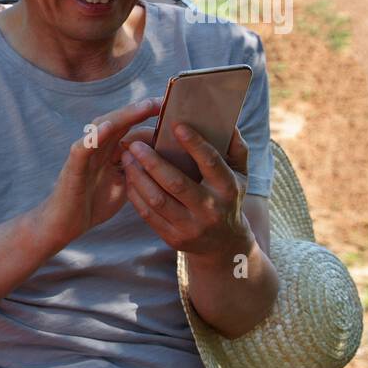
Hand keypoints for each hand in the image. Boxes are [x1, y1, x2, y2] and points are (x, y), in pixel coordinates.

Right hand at [40, 96, 162, 249]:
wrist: (63, 225)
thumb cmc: (93, 203)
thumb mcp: (124, 183)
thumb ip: (138, 168)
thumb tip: (166, 159)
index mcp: (110, 151)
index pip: (131, 127)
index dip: (150, 118)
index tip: (175, 108)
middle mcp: (97, 148)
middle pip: (120, 121)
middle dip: (142, 109)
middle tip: (165, 100)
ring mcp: (84, 156)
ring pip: (103, 128)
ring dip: (124, 115)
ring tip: (144, 106)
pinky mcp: (72, 168)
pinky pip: (83, 148)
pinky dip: (95, 136)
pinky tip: (109, 126)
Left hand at [120, 123, 252, 258]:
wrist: (224, 244)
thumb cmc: (228, 198)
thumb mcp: (240, 175)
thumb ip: (236, 148)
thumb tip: (227, 123)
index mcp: (228, 188)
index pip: (210, 162)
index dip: (194, 143)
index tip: (176, 125)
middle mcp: (210, 209)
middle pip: (176, 183)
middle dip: (152, 161)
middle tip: (135, 144)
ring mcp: (191, 227)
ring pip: (157, 200)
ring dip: (138, 177)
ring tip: (127, 158)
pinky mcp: (174, 238)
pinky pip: (148, 214)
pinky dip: (136, 194)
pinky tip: (129, 177)